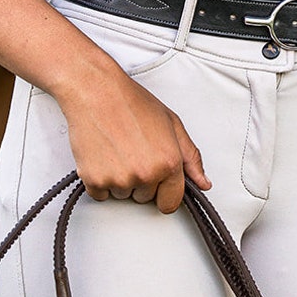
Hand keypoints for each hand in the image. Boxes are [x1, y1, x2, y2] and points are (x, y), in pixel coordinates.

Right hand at [58, 66, 210, 214]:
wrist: (97, 93)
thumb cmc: (132, 103)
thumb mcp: (172, 124)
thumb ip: (190, 158)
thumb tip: (202, 182)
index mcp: (168, 162)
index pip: (171, 202)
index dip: (165, 192)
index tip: (159, 183)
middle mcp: (145, 175)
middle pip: (145, 198)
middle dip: (142, 180)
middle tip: (135, 152)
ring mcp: (119, 180)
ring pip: (123, 195)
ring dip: (121, 180)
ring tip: (119, 150)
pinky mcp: (94, 181)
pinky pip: (101, 195)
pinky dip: (101, 181)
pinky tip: (105, 156)